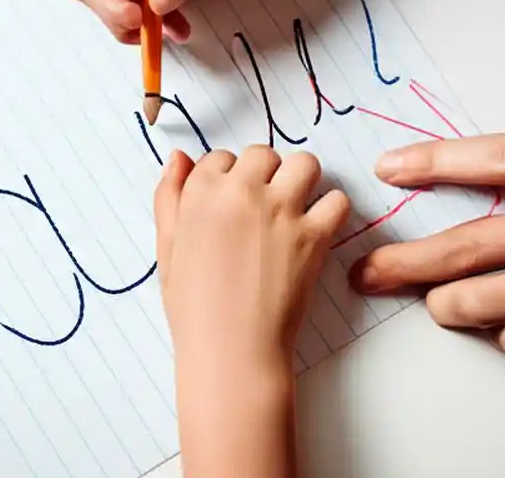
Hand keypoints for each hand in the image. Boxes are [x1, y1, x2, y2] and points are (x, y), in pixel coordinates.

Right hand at [155, 147, 348, 477]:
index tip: (231, 204)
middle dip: (264, 174)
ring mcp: (281, 211)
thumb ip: (169, 198)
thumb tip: (178, 158)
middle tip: (263, 208)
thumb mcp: (167, 248)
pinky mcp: (314, 235)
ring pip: (305, 163)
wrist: (230, 349)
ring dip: (301, 180)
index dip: (227, 178)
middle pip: (263, 154)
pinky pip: (337, 200)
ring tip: (294, 208)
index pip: (220, 157)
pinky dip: (331, 211)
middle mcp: (241, 192)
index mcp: (201, 192)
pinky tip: (316, 229)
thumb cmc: (193, 306)